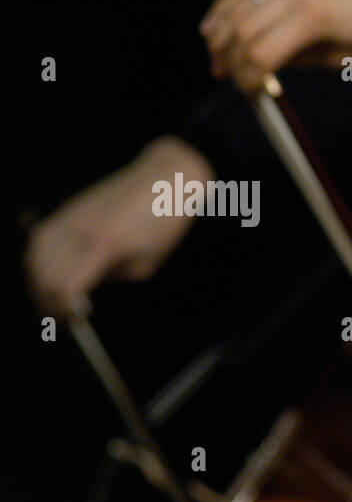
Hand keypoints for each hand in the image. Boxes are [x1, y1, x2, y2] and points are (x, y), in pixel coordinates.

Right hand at [25, 138, 209, 316]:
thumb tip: (87, 287)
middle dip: (48, 301)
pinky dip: (39, 258)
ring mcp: (70, 216)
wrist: (166, 180)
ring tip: (53, 297)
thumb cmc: (164, 224)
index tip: (73, 321)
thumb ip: (112, 278)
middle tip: (61, 315)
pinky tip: (50, 271)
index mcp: (103, 246)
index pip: (65, 287)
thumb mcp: (146, 264)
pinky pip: (41, 238)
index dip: (64, 310)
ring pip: (34, 256)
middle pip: (43, 275)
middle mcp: (79, 230)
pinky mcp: (68, 209)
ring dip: (39, 281)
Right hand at [201, 0, 351, 93]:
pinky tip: (217, 25)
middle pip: (242, 31)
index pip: (260, 53)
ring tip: (217, 58)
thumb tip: (271, 68)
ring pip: (238, 6)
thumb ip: (305, 61)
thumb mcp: (348, 54)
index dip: (248, 78)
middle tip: (228, 78)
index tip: (249, 92)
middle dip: (230, 59)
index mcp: (312, 17)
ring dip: (221, 34)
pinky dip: (228, 8)